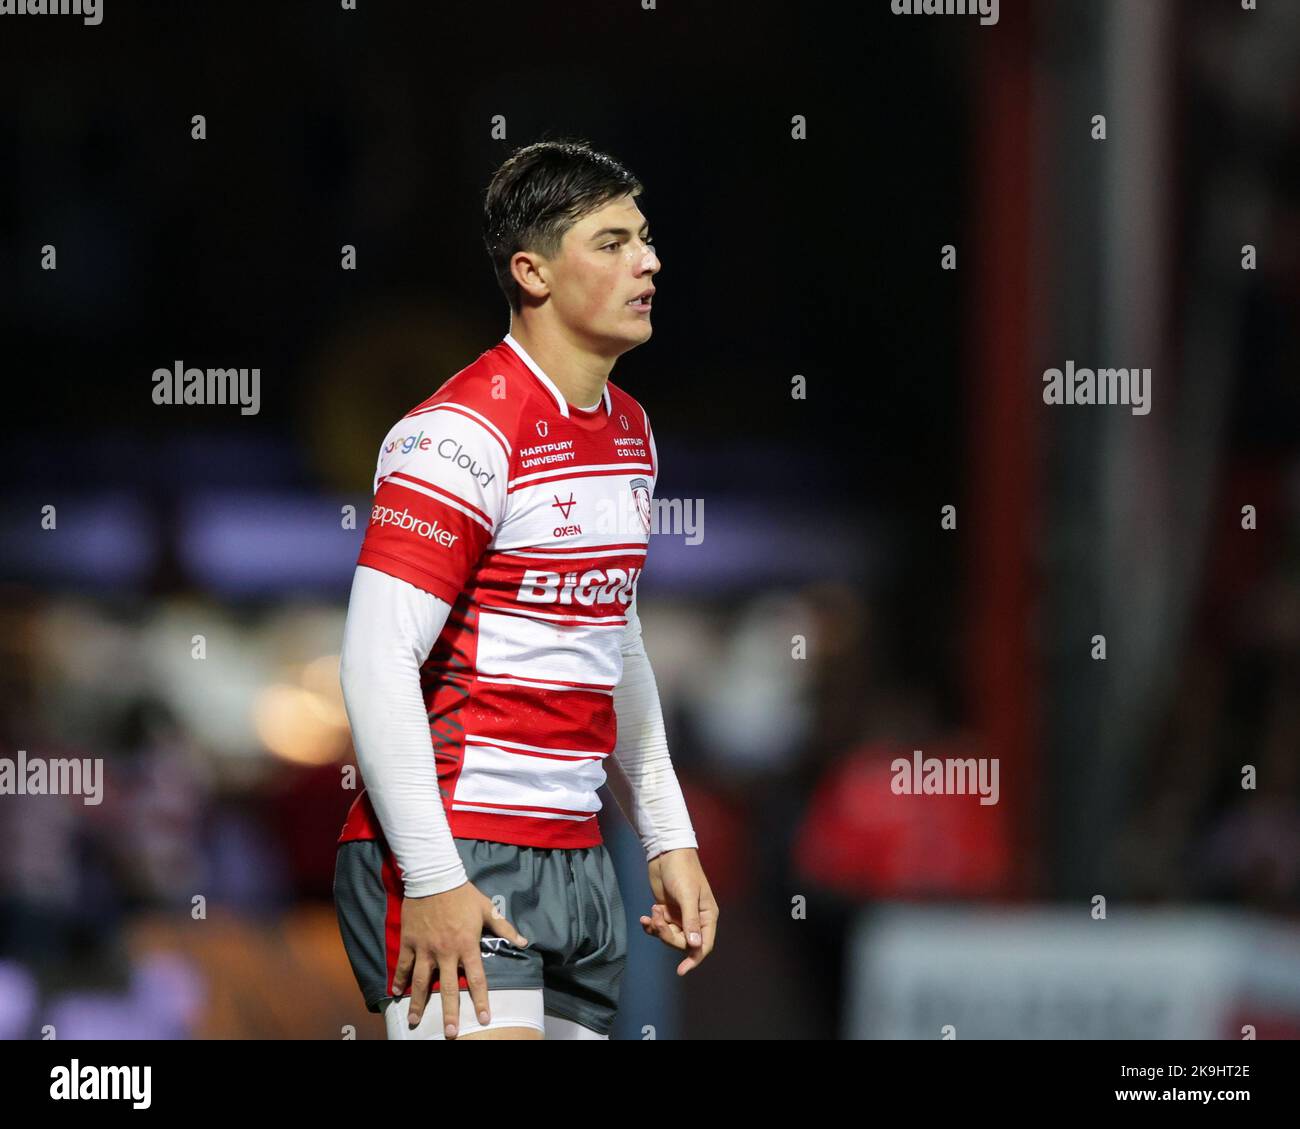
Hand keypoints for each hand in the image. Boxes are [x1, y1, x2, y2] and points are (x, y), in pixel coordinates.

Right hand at [390, 881, 528, 1037]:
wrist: (434, 877)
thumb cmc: (463, 894)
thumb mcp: (487, 909)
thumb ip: (505, 928)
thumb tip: (524, 942)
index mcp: (467, 945)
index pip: (477, 978)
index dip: (481, 1000)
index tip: (483, 1019)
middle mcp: (446, 951)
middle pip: (449, 988)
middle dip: (449, 1012)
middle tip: (449, 1033)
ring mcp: (425, 948)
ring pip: (421, 982)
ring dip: (417, 1003)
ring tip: (414, 1021)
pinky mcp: (410, 942)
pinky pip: (404, 966)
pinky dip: (399, 980)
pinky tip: (396, 994)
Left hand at [640, 847, 717, 975]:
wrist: (666, 853)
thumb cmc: (682, 871)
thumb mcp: (687, 895)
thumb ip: (691, 921)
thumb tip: (696, 946)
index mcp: (707, 916)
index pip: (704, 945)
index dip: (694, 959)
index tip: (681, 970)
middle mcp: (695, 919)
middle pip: (683, 942)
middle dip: (667, 935)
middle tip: (657, 918)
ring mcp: (680, 916)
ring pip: (669, 936)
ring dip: (658, 927)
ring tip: (653, 910)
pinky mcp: (667, 911)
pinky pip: (659, 927)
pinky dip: (651, 925)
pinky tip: (644, 917)